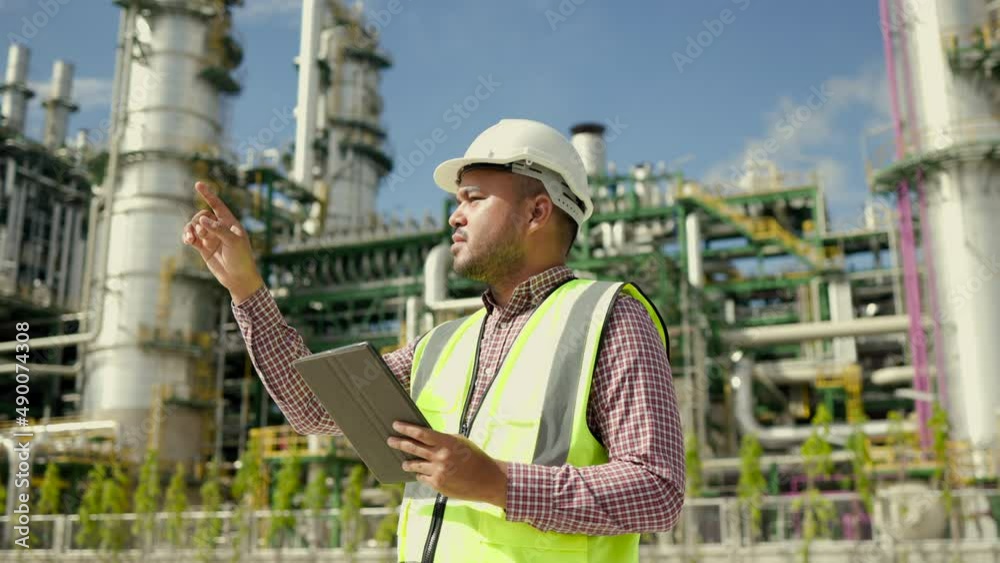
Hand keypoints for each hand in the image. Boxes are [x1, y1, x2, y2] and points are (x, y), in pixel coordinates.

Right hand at [182, 182, 262, 302]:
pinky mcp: (203, 248)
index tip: (198, 184)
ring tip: (190, 239)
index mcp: (230, 223)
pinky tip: (187, 241)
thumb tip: (202, 218)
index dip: (208, 194)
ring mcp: (211, 237)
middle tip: (201, 234)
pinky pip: (191, 237)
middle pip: (202, 216)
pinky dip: (187, 236)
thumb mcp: (233, 242)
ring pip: (195, 226)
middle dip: (198, 222)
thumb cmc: (241, 258)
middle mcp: (219, 228)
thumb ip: (218, 229)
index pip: (217, 205)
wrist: (238, 278)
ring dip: (190, 229)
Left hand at [387, 421, 508, 507]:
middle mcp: (440, 457)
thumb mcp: (460, 442)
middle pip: (413, 448)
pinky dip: (420, 474)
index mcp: (447, 442)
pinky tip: (419, 473)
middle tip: (390, 440)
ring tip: (404, 463)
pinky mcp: (437, 484)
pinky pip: (422, 477)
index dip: (406, 428)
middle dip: (399, 443)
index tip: (396, 425)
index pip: (421, 433)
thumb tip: (425, 437)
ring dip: (408, 463)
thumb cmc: (475, 458)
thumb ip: (443, 440)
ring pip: (415, 465)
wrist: (487, 480)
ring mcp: (438, 472)